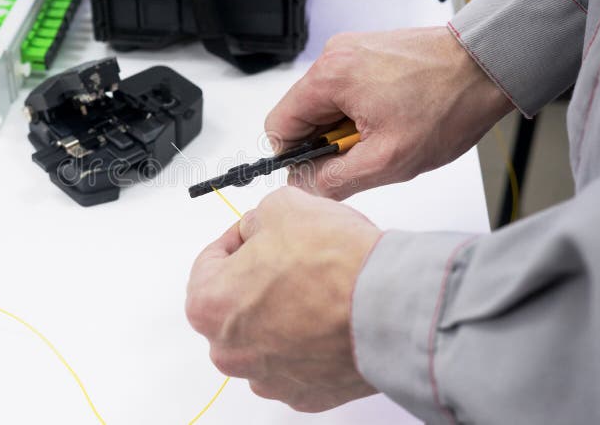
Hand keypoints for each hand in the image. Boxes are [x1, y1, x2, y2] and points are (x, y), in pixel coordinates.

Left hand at [186, 187, 379, 411]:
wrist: (390, 306)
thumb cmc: (335, 264)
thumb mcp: (283, 206)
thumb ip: (259, 218)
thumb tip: (260, 226)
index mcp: (209, 305)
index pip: (209, 261)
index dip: (237, 239)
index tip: (256, 232)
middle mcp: (231, 351)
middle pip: (236, 303)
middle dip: (259, 277)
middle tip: (291, 256)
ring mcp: (269, 377)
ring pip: (266, 335)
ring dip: (284, 311)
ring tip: (318, 286)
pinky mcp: (307, 394)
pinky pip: (298, 361)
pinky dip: (310, 341)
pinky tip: (332, 316)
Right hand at [265, 27, 513, 199]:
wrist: (490, 66)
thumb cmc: (449, 103)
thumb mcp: (387, 159)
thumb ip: (334, 179)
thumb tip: (305, 185)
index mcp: (329, 77)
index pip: (278, 125)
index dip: (294, 156)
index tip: (319, 170)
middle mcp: (335, 55)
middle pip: (303, 114)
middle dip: (328, 141)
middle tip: (366, 152)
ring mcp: (352, 50)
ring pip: (326, 104)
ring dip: (346, 127)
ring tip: (385, 133)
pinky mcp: (369, 51)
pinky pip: (347, 90)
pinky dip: (361, 110)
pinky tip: (391, 118)